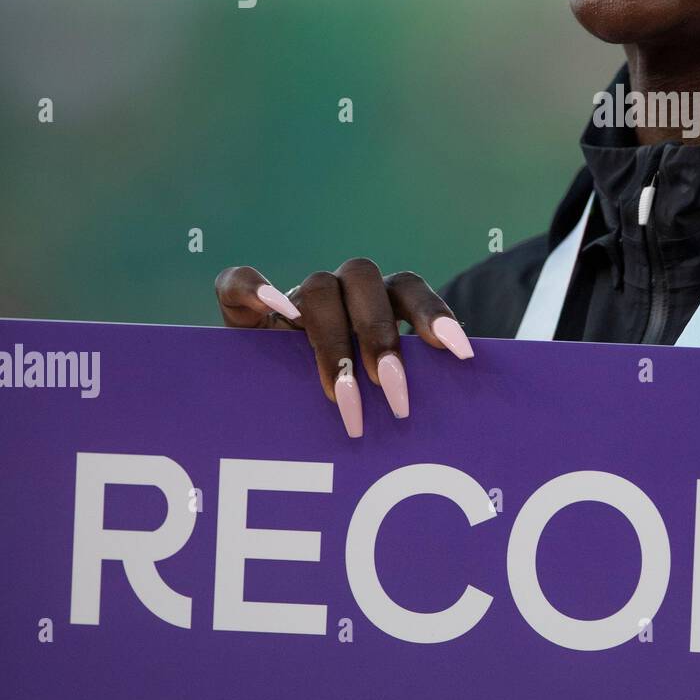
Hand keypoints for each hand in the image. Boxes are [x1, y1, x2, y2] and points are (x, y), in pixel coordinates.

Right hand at [215, 259, 472, 437]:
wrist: (269, 402)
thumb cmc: (344, 404)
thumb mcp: (379, 396)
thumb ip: (407, 389)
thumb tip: (453, 417)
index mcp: (379, 301)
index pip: (410, 288)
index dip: (435, 314)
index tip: (461, 353)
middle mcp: (341, 291)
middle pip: (366, 283)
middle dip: (382, 337)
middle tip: (394, 393)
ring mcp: (295, 297)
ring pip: (319, 288)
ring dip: (334, 342)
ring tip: (343, 397)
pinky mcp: (245, 309)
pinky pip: (239, 282)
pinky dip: (255, 288)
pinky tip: (274, 310)